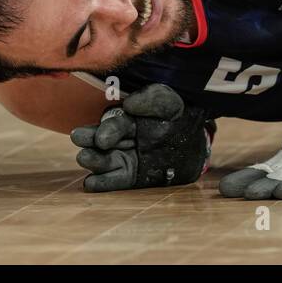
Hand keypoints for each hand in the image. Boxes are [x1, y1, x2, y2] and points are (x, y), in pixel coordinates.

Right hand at [70, 84, 211, 191]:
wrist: (199, 143)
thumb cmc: (181, 119)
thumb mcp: (171, 104)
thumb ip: (153, 99)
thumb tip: (129, 105)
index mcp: (128, 119)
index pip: (115, 123)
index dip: (107, 130)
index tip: (102, 137)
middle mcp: (122, 140)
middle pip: (102, 142)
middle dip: (91, 142)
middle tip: (83, 144)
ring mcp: (125, 159)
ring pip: (104, 161)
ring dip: (94, 161)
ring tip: (86, 158)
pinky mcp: (132, 178)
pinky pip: (115, 181)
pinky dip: (101, 183)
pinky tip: (90, 183)